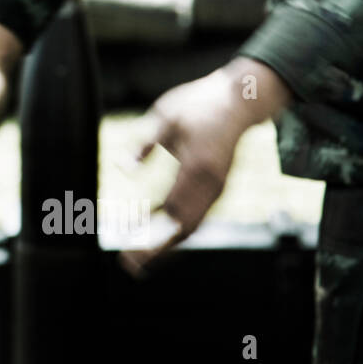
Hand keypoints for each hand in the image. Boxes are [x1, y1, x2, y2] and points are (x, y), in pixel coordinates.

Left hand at [120, 57, 291, 275]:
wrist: (240, 99)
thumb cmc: (199, 103)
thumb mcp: (166, 115)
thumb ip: (143, 142)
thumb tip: (122, 169)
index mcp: (198, 168)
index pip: (173, 214)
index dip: (152, 238)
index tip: (131, 252)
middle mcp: (212, 184)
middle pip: (184, 228)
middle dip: (157, 250)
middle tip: (129, 264)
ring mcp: (217, 187)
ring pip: (191, 224)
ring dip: (165, 240)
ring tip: (136, 250)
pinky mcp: (216, 186)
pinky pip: (195, 213)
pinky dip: (173, 224)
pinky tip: (148, 223)